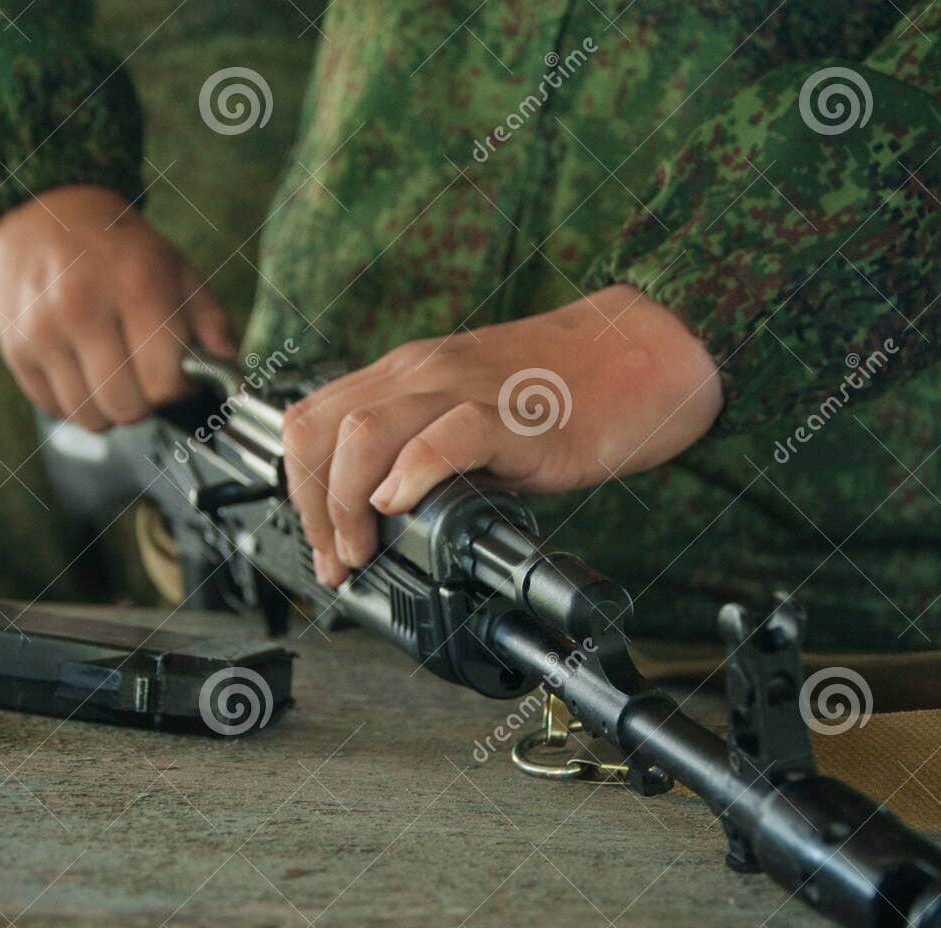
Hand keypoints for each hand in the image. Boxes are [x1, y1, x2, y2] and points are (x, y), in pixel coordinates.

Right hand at [0, 186, 236, 431]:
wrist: (47, 211)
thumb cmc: (121, 248)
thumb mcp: (178, 270)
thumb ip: (212, 323)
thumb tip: (231, 374)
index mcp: (135, 289)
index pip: (163, 384)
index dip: (176, 390)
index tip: (174, 376)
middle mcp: (82, 310)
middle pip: (126, 408)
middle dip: (144, 403)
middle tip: (142, 378)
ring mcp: (42, 331)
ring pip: (88, 417)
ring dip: (107, 408)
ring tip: (111, 374)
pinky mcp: (14, 348)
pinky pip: (54, 408)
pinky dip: (73, 400)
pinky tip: (80, 368)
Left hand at [282, 286, 721, 585]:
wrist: (641, 355)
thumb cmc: (560, 392)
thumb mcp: (467, 412)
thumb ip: (421, 451)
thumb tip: (382, 524)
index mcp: (404, 377)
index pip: (311, 423)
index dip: (299, 491)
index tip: (322, 546)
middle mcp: (420, 375)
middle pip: (320, 431)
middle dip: (312, 508)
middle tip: (339, 559)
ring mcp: (462, 390)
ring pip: (363, 434)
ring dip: (347, 505)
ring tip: (365, 550)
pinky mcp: (511, 415)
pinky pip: (442, 438)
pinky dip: (410, 476)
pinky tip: (405, 507)